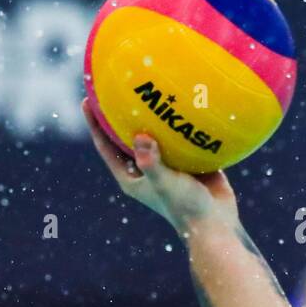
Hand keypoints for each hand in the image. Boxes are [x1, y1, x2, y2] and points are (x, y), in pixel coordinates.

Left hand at [82, 98, 238, 235]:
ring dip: (153, 112)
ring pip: (156, 133)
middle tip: (116, 83)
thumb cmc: (186, 208)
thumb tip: (139, 136)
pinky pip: (182, 135)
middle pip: (126, 135)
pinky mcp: (189, 159)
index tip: (88, 99)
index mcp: (131, 176)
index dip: (95, 123)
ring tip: (152, 84)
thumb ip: (151, 162)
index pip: (106, 145)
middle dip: (120, 112)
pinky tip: (187, 95)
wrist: (217, 223)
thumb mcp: (165, 183)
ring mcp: (167, 163)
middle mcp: (145, 168)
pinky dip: (182, 119)